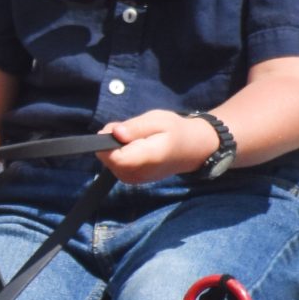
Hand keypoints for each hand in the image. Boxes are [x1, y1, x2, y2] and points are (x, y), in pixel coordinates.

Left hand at [98, 111, 220, 183]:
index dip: (107, 142)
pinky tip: (133, 146)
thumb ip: (135, 127)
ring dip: (114, 147)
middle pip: (107, 159)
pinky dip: (119, 153)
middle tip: (127, 128)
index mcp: (146, 158)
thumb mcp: (158, 120)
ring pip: (108, 162)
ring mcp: (134, 179)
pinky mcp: (131, 179)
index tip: (117, 129)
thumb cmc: (176, 131)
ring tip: (134, 136)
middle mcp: (137, 174)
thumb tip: (114, 132)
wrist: (191, 150)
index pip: (114, 158)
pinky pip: (114, 165)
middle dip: (110, 141)